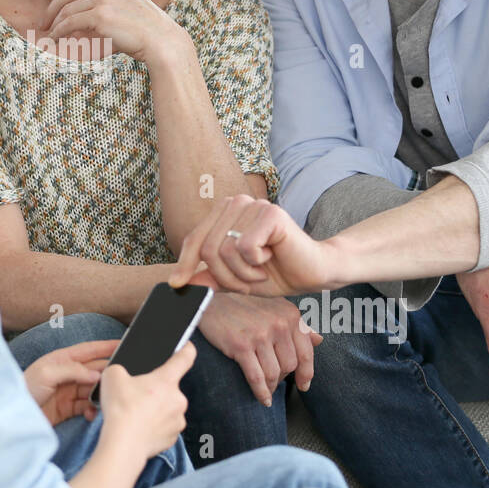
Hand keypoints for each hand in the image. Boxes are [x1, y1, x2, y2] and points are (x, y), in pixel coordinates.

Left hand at [23, 339, 117, 425]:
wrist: (13, 417)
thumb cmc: (25, 389)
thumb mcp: (47, 373)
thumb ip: (73, 370)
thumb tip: (96, 373)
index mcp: (62, 359)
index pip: (88, 350)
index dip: (105, 346)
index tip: (122, 343)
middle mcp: (67, 373)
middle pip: (94, 370)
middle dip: (106, 374)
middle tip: (118, 379)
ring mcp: (68, 390)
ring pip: (93, 389)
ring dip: (100, 395)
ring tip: (104, 400)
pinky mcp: (68, 408)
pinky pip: (87, 406)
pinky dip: (92, 409)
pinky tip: (91, 413)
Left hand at [26, 0, 187, 64]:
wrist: (160, 39)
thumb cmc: (140, 28)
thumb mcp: (119, 7)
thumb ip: (96, 4)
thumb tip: (70, 16)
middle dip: (50, 10)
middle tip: (42, 24)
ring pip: (66, 10)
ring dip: (54, 24)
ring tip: (49, 35)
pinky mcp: (100, 13)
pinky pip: (69, 22)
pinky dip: (59, 32)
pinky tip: (56, 39)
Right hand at [97, 342, 195, 460]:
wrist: (123, 444)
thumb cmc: (121, 408)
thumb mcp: (112, 375)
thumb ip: (120, 369)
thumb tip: (122, 374)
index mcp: (166, 380)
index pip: (185, 358)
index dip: (186, 348)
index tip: (187, 346)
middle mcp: (178, 399)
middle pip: (170, 388)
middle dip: (156, 389)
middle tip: (137, 394)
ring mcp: (177, 420)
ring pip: (168, 409)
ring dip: (156, 409)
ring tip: (136, 414)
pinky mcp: (172, 438)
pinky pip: (165, 427)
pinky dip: (155, 426)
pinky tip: (140, 427)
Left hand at [169, 194, 339, 295]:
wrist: (312, 273)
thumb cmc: (275, 272)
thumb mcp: (235, 279)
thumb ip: (209, 276)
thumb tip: (177, 281)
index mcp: (224, 214)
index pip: (194, 239)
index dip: (184, 264)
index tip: (176, 284)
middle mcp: (237, 203)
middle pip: (207, 249)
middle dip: (225, 277)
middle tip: (247, 281)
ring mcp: (254, 205)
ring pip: (224, 250)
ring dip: (242, 273)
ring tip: (260, 270)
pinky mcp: (270, 213)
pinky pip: (244, 247)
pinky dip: (255, 263)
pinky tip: (271, 257)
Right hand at [198, 294, 322, 404]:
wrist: (211, 302)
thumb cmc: (244, 307)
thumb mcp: (274, 309)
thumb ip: (297, 325)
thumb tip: (319, 339)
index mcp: (289, 314)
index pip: (305, 352)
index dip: (306, 373)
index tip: (304, 385)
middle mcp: (278, 323)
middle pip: (289, 365)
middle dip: (283, 378)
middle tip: (275, 382)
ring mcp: (260, 335)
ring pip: (274, 373)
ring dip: (271, 387)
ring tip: (267, 390)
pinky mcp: (241, 346)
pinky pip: (256, 377)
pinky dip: (261, 392)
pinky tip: (262, 398)